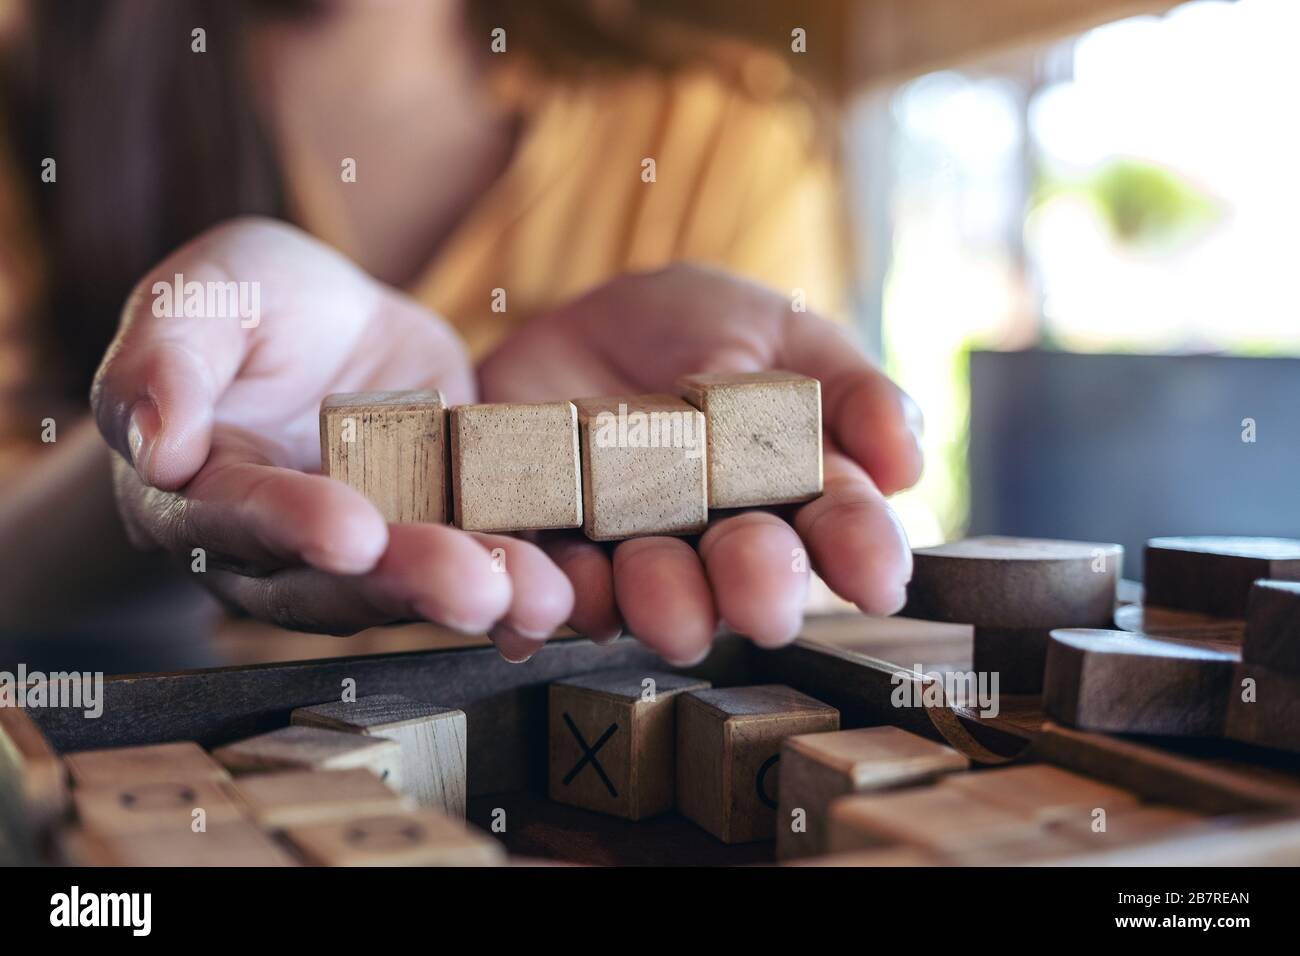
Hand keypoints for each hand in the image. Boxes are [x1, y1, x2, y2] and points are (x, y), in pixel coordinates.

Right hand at [92, 217, 572, 656]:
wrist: (329, 324)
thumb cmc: (250, 307)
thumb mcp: (204, 294)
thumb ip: (168, 356)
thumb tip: (154, 441)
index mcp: (205, 491)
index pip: (241, 516)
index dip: (293, 525)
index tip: (350, 530)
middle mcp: (282, 547)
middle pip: (338, 579)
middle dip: (410, 581)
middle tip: (473, 586)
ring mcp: (366, 550)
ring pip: (413, 589)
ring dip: (480, 597)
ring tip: (542, 598)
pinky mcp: (434, 535)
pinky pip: (474, 569)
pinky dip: (519, 587)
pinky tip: (565, 598)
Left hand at [478, 263, 921, 664]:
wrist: (580, 314)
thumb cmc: (701, 331)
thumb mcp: (781, 331)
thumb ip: (850, 388)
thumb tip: (904, 462)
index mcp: (792, 494)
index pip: (839, 528)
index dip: (861, 552)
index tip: (878, 580)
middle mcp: (720, 541)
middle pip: (747, 575)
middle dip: (758, 584)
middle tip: (762, 593)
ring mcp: (636, 549)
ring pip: (656, 593)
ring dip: (665, 602)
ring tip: (666, 602)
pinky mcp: (555, 546)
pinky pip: (556, 581)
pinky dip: (557, 592)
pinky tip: (560, 593)